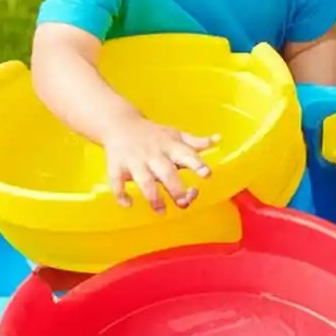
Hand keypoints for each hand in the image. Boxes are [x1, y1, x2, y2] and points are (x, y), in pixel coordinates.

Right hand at [101, 112, 217, 212]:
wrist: (119, 124)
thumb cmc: (153, 134)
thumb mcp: (175, 135)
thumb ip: (195, 143)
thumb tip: (219, 140)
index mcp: (170, 146)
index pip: (186, 154)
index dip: (197, 164)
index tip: (206, 174)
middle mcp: (154, 154)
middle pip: (166, 172)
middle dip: (176, 188)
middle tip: (184, 203)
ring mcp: (134, 161)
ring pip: (144, 180)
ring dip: (153, 197)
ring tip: (161, 211)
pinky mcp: (116, 166)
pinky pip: (117, 181)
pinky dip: (121, 194)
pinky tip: (128, 204)